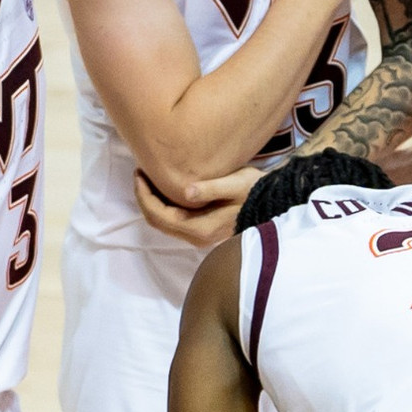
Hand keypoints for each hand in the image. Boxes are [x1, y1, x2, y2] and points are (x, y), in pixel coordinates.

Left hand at [135, 167, 262, 247]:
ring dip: (152, 201)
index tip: (140, 173)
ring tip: (148, 177)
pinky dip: (162, 205)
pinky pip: (172, 220)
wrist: (271, 203)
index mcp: (200, 228)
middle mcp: (196, 237)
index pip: (159, 215)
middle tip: (140, 173)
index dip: (144, 195)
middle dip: (144, 197)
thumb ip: (210, 189)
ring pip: (163, 222)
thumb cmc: (254, 191)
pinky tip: (163, 187)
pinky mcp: (201, 230)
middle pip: (157, 221)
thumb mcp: (235, 185)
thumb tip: (186, 191)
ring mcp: (198, 236)